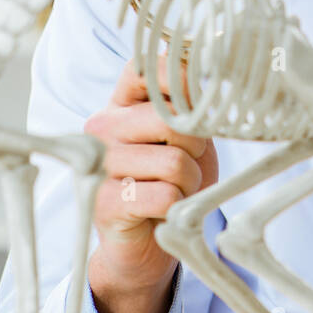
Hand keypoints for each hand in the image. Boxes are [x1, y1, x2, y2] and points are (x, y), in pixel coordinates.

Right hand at [83, 54, 217, 312]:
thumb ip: (191, 107)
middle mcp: (102, 128)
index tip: (198, 105)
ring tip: (175, 191)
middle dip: (195, 147)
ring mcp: (99, 165)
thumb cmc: (170, 182)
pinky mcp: (104, 202)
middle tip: (189, 163)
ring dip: (190, 182)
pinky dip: (177, 206)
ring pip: (174, 161)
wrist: (145, 244)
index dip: (179, 80)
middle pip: (170, 119)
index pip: (144, 69)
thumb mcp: (186, 137)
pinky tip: (164, 211)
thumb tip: (213, 68)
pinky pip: (165, 195)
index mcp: (120, 104)